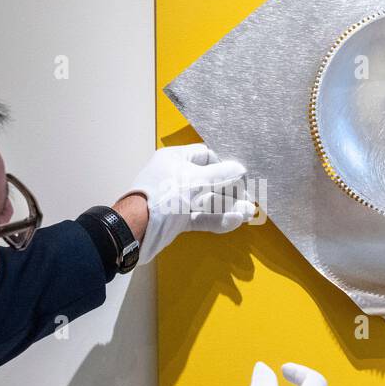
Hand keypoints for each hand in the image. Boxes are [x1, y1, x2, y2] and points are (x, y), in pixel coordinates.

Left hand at [122, 144, 255, 263]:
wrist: (135, 230)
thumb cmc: (164, 197)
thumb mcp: (195, 182)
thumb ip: (221, 175)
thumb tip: (241, 169)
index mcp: (175, 158)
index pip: (206, 156)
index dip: (224, 166)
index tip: (240, 179)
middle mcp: (175, 176)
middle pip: (210, 180)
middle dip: (231, 191)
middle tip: (249, 201)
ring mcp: (176, 200)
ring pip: (207, 201)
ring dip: (228, 207)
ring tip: (249, 214)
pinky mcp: (177, 220)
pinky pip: (200, 217)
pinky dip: (216, 220)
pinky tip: (235, 222)